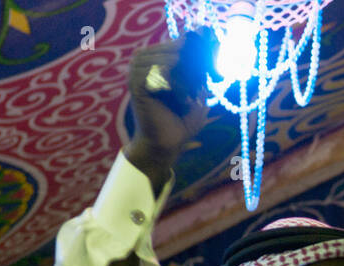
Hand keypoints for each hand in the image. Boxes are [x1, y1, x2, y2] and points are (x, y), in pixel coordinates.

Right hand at [124, 28, 213, 181]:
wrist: (169, 144)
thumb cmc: (181, 123)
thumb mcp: (195, 97)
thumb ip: (198, 77)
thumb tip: (205, 57)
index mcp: (155, 74)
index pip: (160, 49)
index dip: (174, 44)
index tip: (191, 42)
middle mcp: (143, 76)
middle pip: (151, 50)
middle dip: (169, 48)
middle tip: (185, 50)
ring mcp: (138, 83)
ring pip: (145, 59)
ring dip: (163, 58)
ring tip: (179, 62)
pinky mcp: (137, 93)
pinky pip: (144, 75)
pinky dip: (158, 72)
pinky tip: (172, 77)